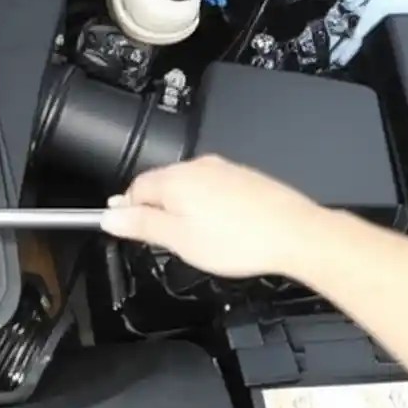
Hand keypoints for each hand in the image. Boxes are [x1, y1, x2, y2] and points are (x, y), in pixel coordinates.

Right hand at [100, 155, 327, 278]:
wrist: (297, 234)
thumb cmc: (242, 239)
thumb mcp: (178, 240)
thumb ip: (140, 225)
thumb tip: (111, 216)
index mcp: (174, 180)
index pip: (133, 188)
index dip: (126, 210)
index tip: (126, 227)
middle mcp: (198, 168)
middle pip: (160, 185)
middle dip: (155, 209)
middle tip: (164, 240)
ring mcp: (224, 170)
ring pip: (188, 187)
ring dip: (183, 208)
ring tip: (197, 238)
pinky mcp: (244, 178)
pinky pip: (213, 189)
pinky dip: (208, 207)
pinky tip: (221, 230)